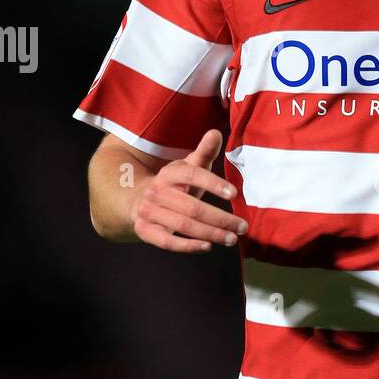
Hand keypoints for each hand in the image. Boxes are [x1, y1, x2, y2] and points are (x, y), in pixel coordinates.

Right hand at [131, 129, 246, 252]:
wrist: (136, 200)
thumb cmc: (173, 185)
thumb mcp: (187, 167)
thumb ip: (204, 153)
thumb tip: (216, 132)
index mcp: (168, 173)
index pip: (191, 175)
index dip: (212, 183)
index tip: (234, 193)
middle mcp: (156, 192)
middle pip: (191, 207)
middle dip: (220, 218)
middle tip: (242, 226)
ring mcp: (149, 212)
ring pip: (182, 225)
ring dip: (210, 233)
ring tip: (232, 238)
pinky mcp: (145, 231)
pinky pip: (166, 242)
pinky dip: (187, 246)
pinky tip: (208, 246)